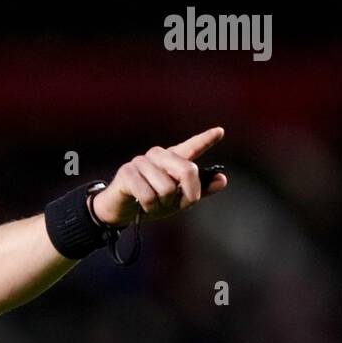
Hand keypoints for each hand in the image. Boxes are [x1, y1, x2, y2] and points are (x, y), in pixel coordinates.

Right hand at [90, 126, 227, 226]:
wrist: (119, 210)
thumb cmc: (150, 202)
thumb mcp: (176, 200)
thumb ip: (198, 191)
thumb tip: (222, 180)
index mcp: (172, 159)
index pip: (191, 148)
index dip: (205, 140)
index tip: (220, 132)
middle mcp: (158, 155)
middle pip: (187, 171)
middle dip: (188, 195)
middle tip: (177, 204)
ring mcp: (142, 162)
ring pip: (167, 188)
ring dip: (162, 205)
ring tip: (153, 204)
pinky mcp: (128, 173)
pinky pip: (149, 196)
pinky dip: (149, 207)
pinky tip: (143, 205)